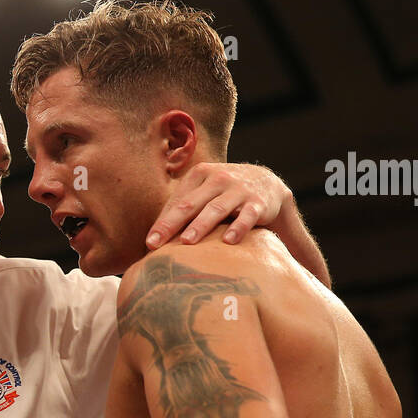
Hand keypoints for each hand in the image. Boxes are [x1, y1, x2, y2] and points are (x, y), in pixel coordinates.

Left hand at [146, 162, 291, 249]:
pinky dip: (237, 228)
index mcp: (199, 174)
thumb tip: (153, 237)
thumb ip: (182, 207)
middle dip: (171, 224)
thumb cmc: (224, 193)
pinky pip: (246, 217)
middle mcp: (218, 179)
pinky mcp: (258, 203)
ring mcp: (238, 190)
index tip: (150, 243)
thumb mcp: (204, 192)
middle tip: (156, 243)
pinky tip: (228, 241)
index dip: (162, 222)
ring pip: (216, 209)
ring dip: (200, 225)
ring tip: (186, 242)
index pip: (177, 202)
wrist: (268, 183)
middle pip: (190, 204)